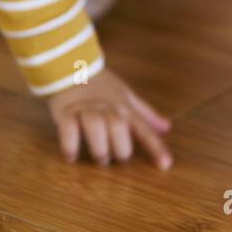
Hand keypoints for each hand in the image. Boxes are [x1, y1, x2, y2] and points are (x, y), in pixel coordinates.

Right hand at [46, 67, 173, 169]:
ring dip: (99, 147)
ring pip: (95, 126)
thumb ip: (145, 114)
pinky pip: (68, 129)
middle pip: (118, 126)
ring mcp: (85, 108)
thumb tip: (167, 127)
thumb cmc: (102, 86)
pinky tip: (72, 156)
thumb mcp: (127, 97)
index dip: (155, 147)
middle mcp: (107, 107)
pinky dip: (70, 145)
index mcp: (125, 107)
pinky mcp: (65, 111)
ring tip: (100, 158)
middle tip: (117, 159)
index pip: (144, 129)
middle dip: (120, 148)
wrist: (72, 66)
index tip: (165, 165)